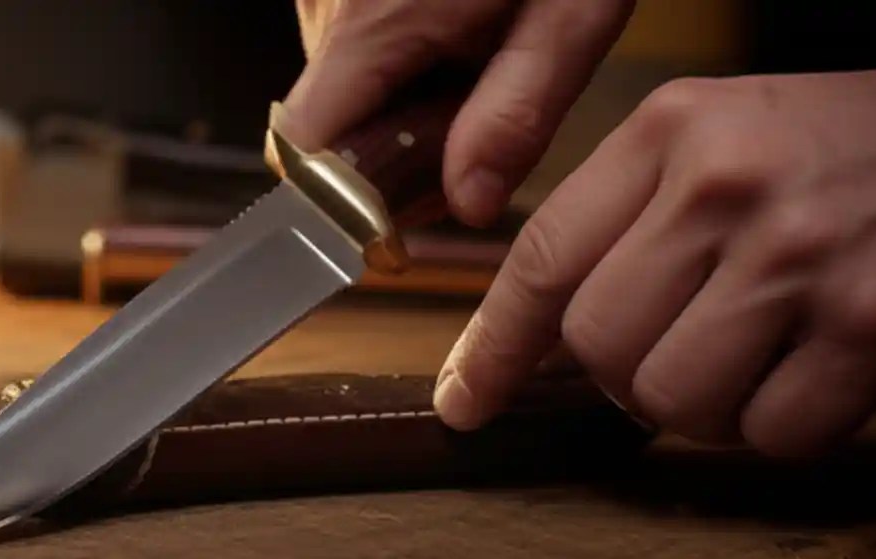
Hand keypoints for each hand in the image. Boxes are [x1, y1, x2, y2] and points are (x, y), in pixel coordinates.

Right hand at [280, 0, 635, 226]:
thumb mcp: (569, 19)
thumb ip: (516, 116)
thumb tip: (469, 203)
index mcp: (378, 23)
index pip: (305, 153)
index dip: (340, 201)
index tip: (393, 220)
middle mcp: (331, 4)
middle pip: (321, 126)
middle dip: (383, 151)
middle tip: (465, 123)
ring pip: (331, 86)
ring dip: (389, 103)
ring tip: (467, 59)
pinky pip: (342, 43)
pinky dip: (388, 60)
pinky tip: (445, 28)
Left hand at [435, 69, 875, 456]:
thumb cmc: (841, 151)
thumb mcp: (721, 141)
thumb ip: (630, 218)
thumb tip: (543, 335)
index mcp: (673, 131)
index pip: (544, 258)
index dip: (492, 347)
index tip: (463, 403)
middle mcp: (726, 184)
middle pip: (598, 345)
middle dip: (629, 374)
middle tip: (688, 347)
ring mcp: (800, 253)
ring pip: (672, 401)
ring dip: (709, 406)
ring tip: (760, 355)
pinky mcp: (873, 321)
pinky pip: (773, 432)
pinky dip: (788, 425)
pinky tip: (819, 371)